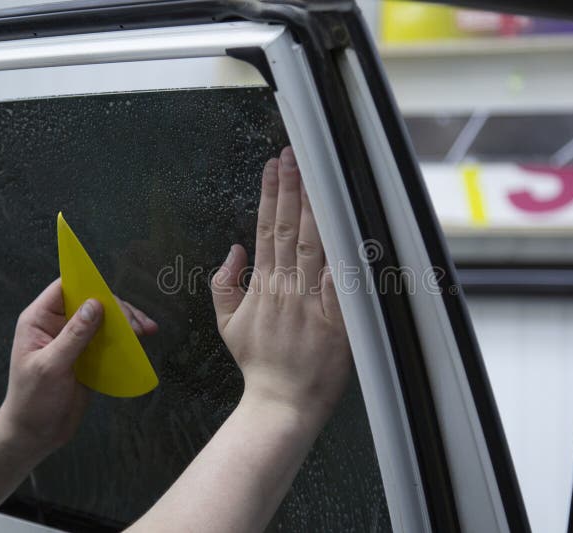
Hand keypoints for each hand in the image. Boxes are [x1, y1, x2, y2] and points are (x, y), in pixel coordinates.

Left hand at [0, 278, 157, 455]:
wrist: (35, 434)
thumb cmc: (33, 401)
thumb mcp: (51, 366)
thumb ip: (74, 335)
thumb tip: (95, 304)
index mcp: (39, 320)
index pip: (64, 288)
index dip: (87, 283)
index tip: (111, 294)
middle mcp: (57, 325)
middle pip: (91, 301)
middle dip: (117, 309)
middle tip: (135, 326)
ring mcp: (74, 340)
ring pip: (105, 319)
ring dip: (127, 323)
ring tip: (147, 330)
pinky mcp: (88, 355)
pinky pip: (110, 339)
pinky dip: (127, 340)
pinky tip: (142, 342)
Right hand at [211, 146, 351, 426]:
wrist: (281, 402)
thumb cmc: (258, 363)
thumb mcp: (226, 324)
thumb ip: (224, 284)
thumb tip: (233, 250)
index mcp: (263, 286)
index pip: (265, 229)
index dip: (269, 195)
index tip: (273, 167)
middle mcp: (286, 287)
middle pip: (288, 229)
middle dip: (292, 190)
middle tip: (294, 157)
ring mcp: (312, 302)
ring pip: (313, 247)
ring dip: (314, 211)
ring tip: (316, 178)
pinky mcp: (336, 320)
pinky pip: (341, 284)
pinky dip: (343, 257)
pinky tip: (348, 229)